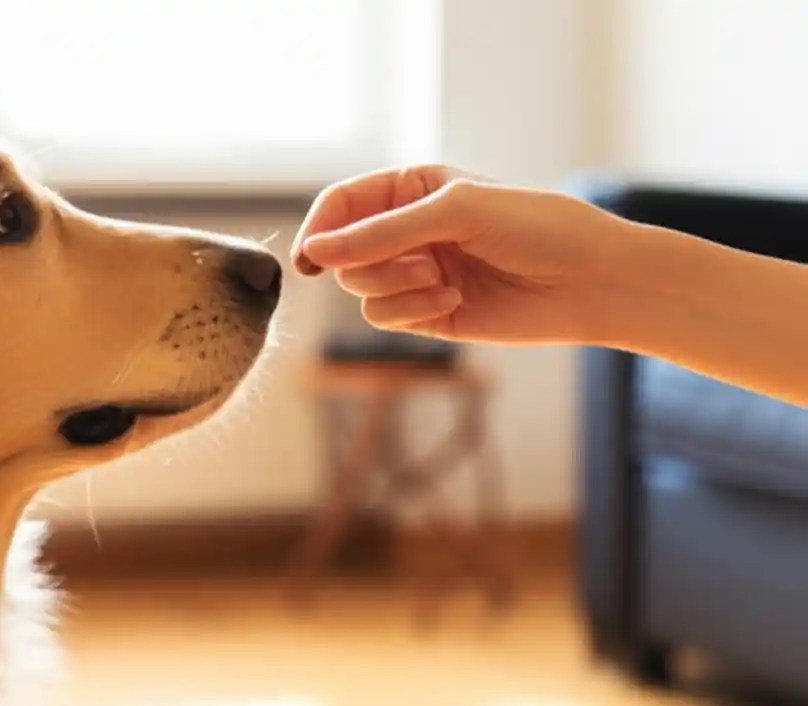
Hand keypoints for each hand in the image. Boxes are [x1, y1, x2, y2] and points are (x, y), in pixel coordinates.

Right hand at [292, 165, 639, 343]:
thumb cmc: (536, 228)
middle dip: (369, 262)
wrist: (592, 281)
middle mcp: (408, 230)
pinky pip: (384, 318)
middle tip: (417, 263)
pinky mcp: (427, 314)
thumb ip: (380, 232)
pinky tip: (453, 301)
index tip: (313, 256)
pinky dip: (410, 311)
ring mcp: (416, 273)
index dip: (320, 227)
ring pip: (360, 288)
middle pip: (343, 252)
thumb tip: (315, 252)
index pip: (340, 203)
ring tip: (442, 281)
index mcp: (412, 189)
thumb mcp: (455, 211)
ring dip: (395, 288)